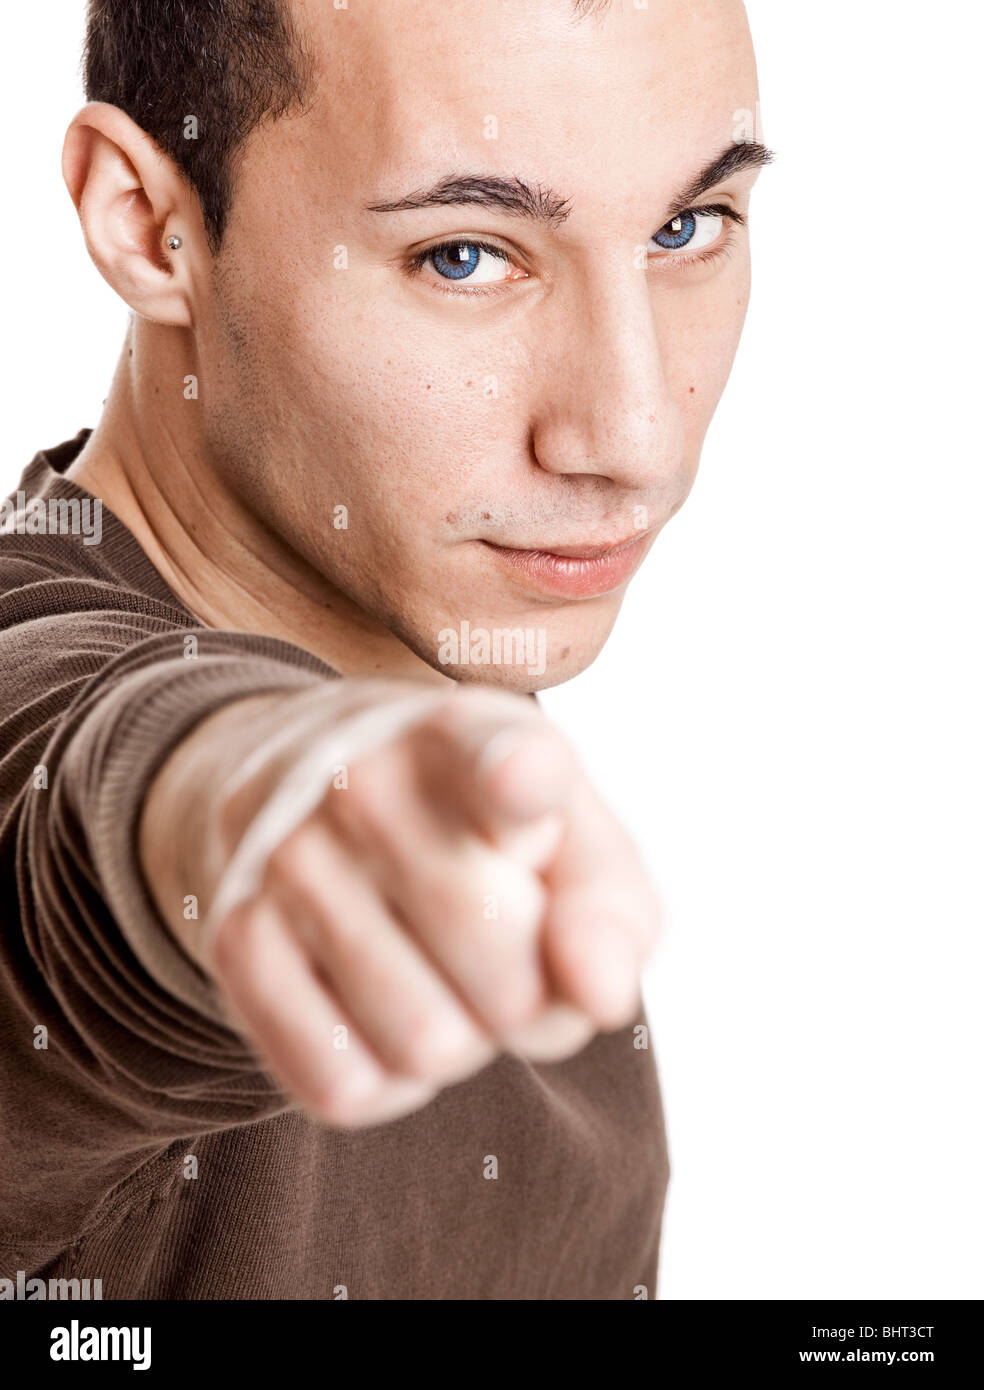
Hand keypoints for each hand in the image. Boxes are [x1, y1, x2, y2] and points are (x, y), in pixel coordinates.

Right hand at [146, 682, 660, 1127]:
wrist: (317, 789)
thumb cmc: (483, 833)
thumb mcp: (570, 843)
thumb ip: (610, 916)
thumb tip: (602, 998)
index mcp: (469, 734)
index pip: (497, 754)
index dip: (516, 775)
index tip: (523, 779)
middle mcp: (364, 777)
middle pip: (499, 962)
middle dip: (529, 999)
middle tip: (507, 959)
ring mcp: (286, 855)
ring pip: (422, 1043)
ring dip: (461, 1047)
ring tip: (444, 980)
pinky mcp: (233, 936)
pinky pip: (340, 1085)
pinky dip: (388, 1083)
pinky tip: (383, 1013)